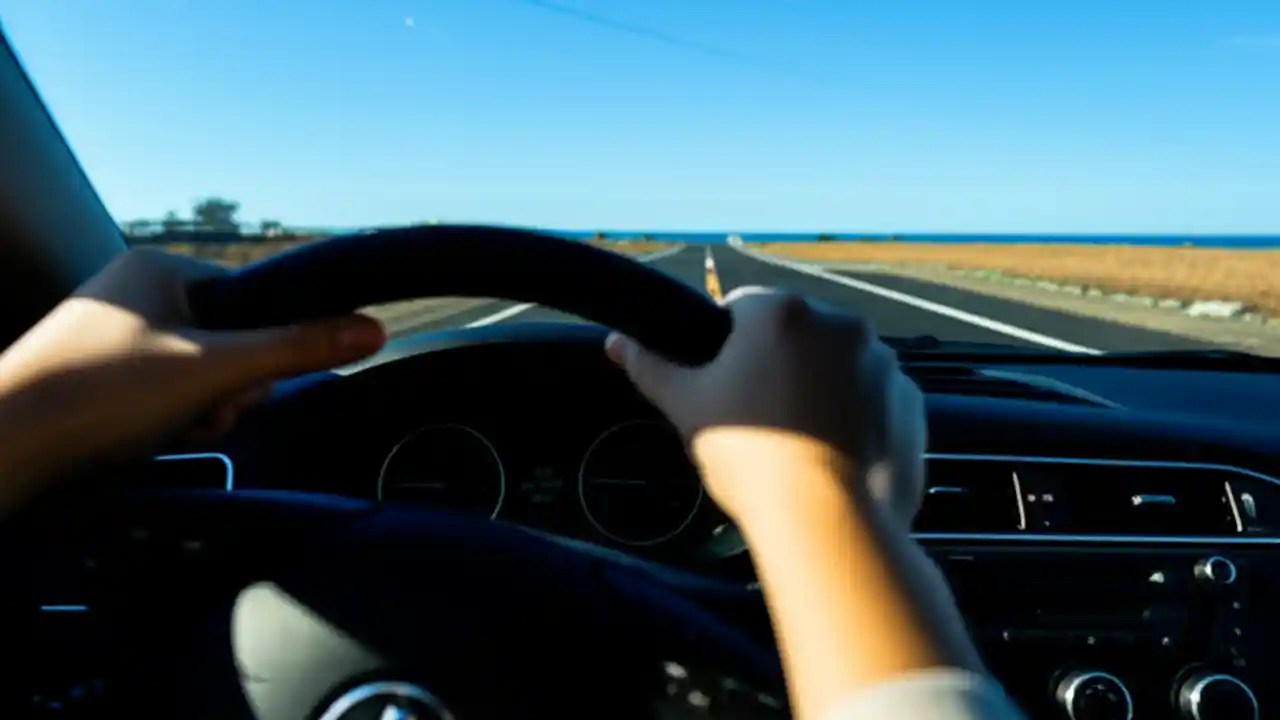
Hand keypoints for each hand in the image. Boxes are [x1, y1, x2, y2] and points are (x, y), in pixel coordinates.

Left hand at [0, 248, 384, 506]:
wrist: (8, 445)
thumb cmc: (101, 394)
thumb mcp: (216, 370)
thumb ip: (297, 349)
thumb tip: (375, 330)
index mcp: (161, 267)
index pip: (253, 301)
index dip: (262, 351)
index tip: (240, 384)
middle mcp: (138, 291)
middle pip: (231, 343)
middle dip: (228, 389)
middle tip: (201, 410)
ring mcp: (117, 335)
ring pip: (201, 374)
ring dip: (202, 409)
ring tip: (169, 426)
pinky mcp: (101, 374)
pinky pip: (167, 392)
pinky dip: (170, 419)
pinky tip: (148, 434)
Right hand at [605, 286, 924, 526]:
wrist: (829, 523)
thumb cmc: (750, 458)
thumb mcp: (688, 408)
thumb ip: (651, 367)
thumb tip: (615, 342)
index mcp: (779, 312)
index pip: (741, 308)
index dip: (726, 346)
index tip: (724, 385)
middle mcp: (839, 322)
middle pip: (795, 332)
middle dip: (777, 363)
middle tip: (758, 417)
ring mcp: (883, 361)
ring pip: (837, 363)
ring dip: (820, 386)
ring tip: (799, 440)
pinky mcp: (911, 400)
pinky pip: (874, 396)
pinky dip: (857, 414)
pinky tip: (836, 453)